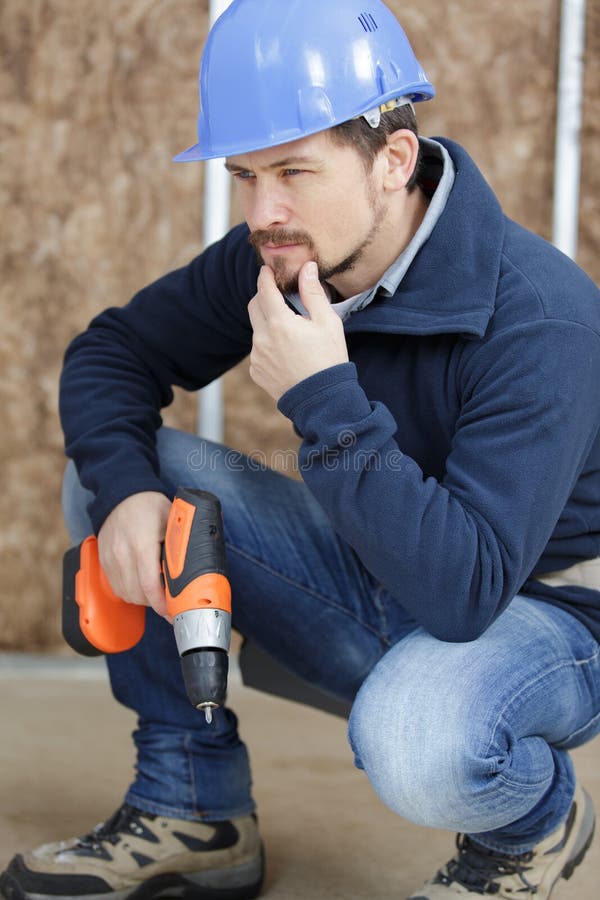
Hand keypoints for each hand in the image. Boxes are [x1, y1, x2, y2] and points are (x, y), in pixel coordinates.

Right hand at [97, 491, 171, 618]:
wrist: (121, 494)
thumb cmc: (149, 506)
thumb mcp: (171, 520)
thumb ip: (181, 542)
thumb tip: (198, 563)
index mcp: (142, 544)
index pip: (150, 585)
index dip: (162, 604)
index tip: (174, 610)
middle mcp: (122, 554)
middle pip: (137, 595)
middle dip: (155, 603)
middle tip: (169, 601)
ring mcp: (110, 559)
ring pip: (125, 594)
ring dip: (142, 599)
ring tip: (156, 593)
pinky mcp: (103, 561)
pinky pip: (116, 587)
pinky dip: (129, 592)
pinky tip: (141, 585)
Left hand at [248, 261, 348, 400]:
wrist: (322, 401)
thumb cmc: (329, 360)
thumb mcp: (328, 323)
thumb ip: (313, 293)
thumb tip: (306, 267)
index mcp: (279, 323)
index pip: (264, 290)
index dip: (265, 277)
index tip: (268, 270)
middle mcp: (261, 339)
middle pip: (253, 306)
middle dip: (263, 297)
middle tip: (278, 295)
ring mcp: (256, 357)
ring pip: (256, 329)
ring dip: (268, 324)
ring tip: (291, 333)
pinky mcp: (256, 372)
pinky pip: (258, 350)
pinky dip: (268, 345)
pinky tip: (287, 353)